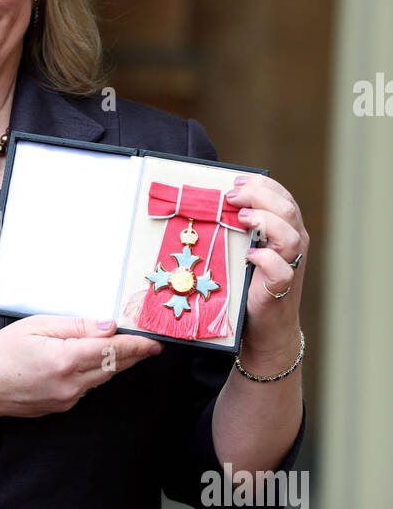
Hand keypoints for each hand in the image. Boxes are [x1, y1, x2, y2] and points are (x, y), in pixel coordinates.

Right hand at [0, 314, 162, 418]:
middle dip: (134, 356)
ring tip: (129, 351)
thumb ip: (75, 326)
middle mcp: (71, 384)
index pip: (112, 350)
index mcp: (66, 360)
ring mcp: (67, 399)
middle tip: (152, 346)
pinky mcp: (62, 406)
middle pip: (113, 367)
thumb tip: (107, 327)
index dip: (136, 345)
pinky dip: (95, 374)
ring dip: (116, 365)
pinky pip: (87, 387)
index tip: (154, 342)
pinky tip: (94, 363)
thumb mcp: (36, 327)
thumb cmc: (2, 353)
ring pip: (102, 379)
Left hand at [227, 172, 308, 360]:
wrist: (265, 327)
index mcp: (287, 229)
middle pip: (287, 208)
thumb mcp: (247, 249)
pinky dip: (265, 258)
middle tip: (231, 197)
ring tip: (240, 220)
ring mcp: (291, 265)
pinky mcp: (281, 288)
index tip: (235, 180)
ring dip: (264, 221)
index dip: (261, 184)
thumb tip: (214, 204)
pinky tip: (248, 255)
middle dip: (258, 196)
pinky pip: (281, 269)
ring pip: (290, 234)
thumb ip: (241, 228)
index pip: (282, 196)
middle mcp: (294, 244)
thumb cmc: (250, 285)